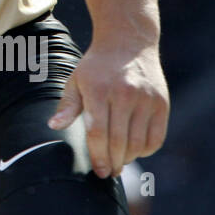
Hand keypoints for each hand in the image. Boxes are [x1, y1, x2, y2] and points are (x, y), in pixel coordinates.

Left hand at [47, 40, 168, 178]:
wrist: (128, 42)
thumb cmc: (97, 66)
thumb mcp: (76, 80)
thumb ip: (67, 105)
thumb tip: (53, 126)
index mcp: (98, 90)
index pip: (98, 133)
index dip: (97, 156)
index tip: (98, 171)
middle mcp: (124, 94)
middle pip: (118, 142)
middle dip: (112, 162)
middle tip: (108, 173)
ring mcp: (145, 99)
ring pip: (138, 143)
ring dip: (128, 158)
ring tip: (119, 162)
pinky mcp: (161, 102)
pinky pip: (156, 137)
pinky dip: (146, 149)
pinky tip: (135, 150)